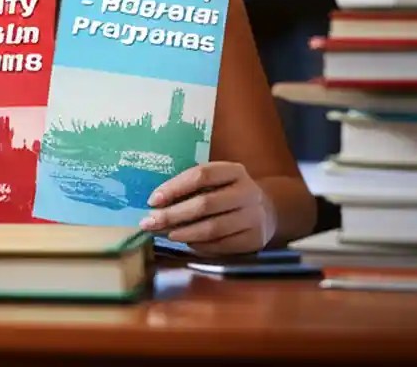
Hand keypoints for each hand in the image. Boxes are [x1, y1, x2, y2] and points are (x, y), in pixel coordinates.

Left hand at [139, 162, 275, 254]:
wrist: (266, 211)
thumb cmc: (227, 193)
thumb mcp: (216, 181)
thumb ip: (191, 187)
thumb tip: (154, 203)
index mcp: (234, 171)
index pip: (201, 175)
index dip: (174, 187)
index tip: (152, 200)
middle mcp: (247, 192)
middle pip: (205, 204)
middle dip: (173, 215)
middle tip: (149, 222)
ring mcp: (254, 217)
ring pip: (213, 228)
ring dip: (184, 233)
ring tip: (165, 234)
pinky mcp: (254, 239)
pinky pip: (221, 245)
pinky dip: (200, 245)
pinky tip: (185, 243)